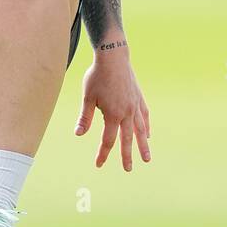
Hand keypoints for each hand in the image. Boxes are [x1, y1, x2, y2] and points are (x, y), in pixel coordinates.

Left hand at [75, 49, 150, 170]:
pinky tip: (147, 134)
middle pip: (127, 140)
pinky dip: (145, 127)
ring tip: (147, 159)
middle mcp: (127, 113)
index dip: (103, 154)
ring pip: (140, 130)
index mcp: (113, 114)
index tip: (99, 164)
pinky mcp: (139, 98)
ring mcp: (135, 105)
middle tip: (128, 170)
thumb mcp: (88, 96)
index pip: (108, 140)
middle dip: (127, 156)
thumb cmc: (97, 75)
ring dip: (143, 146)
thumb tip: (78, 134)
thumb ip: (85, 117)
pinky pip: (144, 116)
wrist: (114, 56)